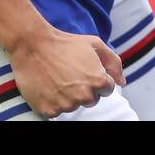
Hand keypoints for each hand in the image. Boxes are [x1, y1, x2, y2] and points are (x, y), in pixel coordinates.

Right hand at [8, 25, 124, 117]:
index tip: (84, 70)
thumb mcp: (94, 44)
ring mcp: (66, 105)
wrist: (33, 45)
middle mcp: (84, 96)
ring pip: (73, 106)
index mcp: (98, 81)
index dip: (97, 78)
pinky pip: (56, 111)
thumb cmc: (65, 43)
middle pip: (91, 100)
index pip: (106, 89)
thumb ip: (114, 63)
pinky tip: (49, 86)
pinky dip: (53, 101)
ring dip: (68, 96)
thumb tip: (122, 82)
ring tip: (58, 78)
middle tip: (70, 74)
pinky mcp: (49, 110)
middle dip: (84, 89)